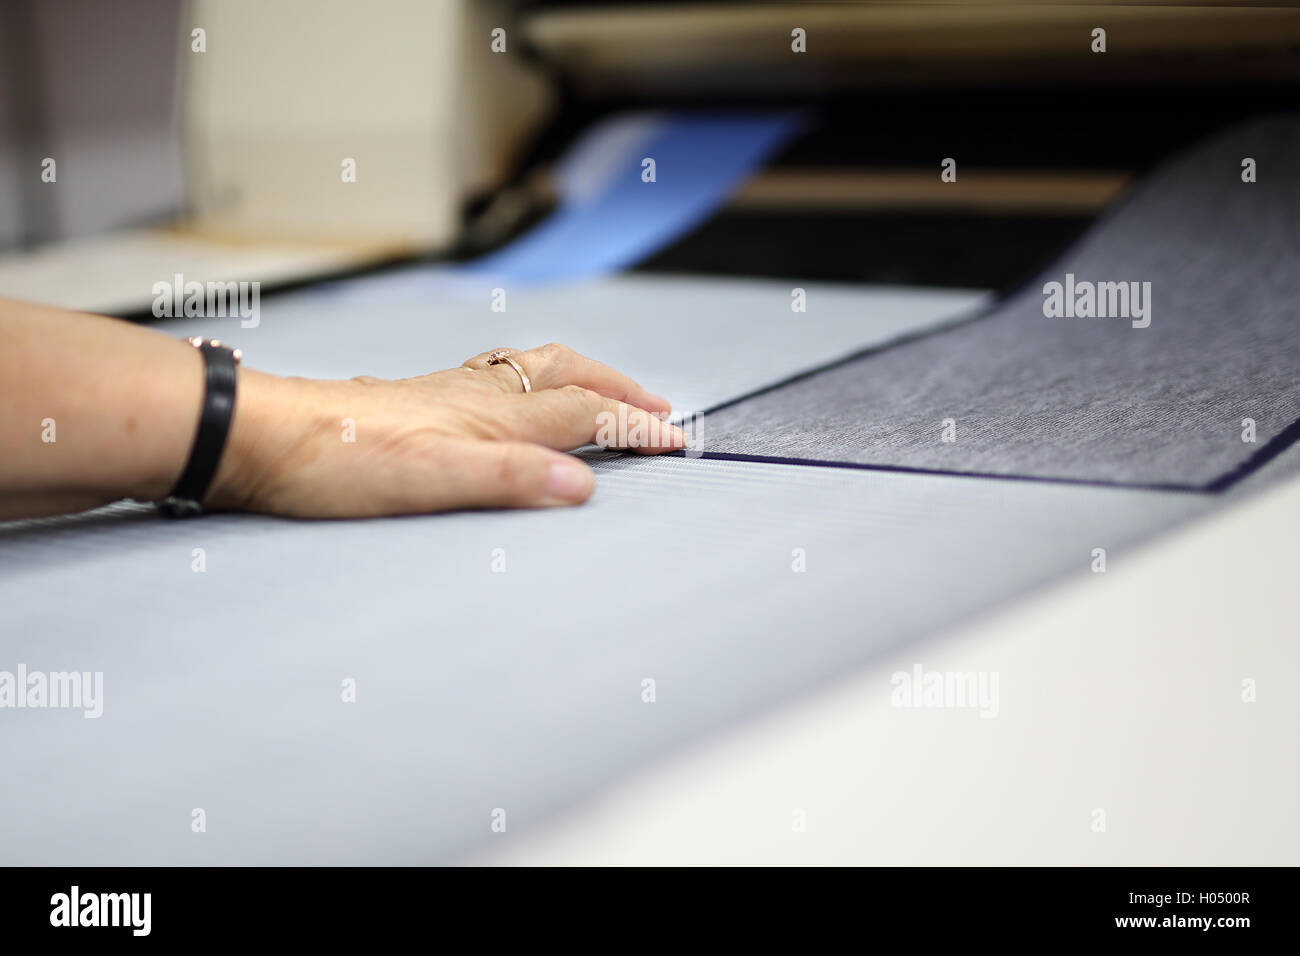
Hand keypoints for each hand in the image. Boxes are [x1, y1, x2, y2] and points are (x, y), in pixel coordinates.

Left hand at [209, 343, 685, 517]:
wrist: (264, 435)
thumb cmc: (338, 462)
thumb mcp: (429, 483)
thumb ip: (509, 480)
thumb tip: (584, 484)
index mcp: (491, 415)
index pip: (584, 413)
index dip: (632, 426)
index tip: (674, 440)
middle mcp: (477, 393)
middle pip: (567, 375)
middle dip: (619, 387)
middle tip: (656, 406)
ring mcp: (448, 390)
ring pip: (534, 367)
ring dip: (582, 375)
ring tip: (606, 388)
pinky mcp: (421, 396)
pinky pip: (500, 372)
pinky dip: (536, 376)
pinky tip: (516, 391)